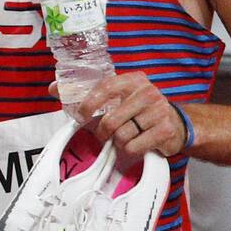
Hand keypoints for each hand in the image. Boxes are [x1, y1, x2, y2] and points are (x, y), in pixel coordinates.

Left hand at [51, 71, 187, 159]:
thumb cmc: (138, 110)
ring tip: (123, 138)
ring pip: (122, 135)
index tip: (81, 117)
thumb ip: (88, 92)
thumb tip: (53, 88)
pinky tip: (136, 144)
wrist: (176, 123)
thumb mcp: (119, 96)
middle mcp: (148, 92)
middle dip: (102, 132)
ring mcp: (159, 111)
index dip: (89, 104)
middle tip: (103, 135)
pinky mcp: (165, 131)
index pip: (105, 88)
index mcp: (133, 80)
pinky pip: (134, 147)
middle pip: (111, 120)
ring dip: (117, 142)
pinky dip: (130, 150)